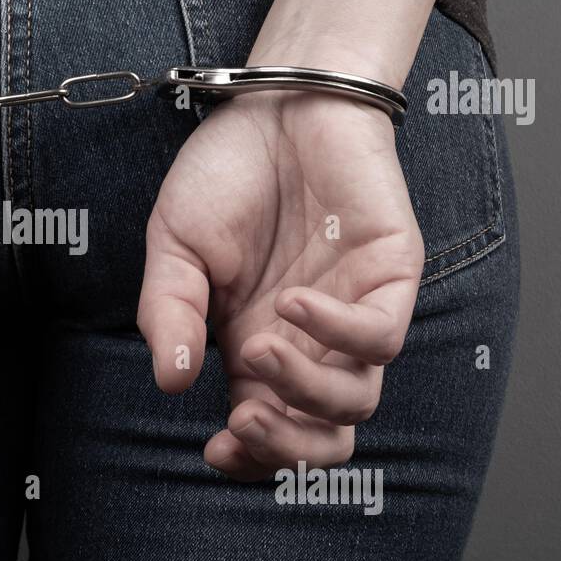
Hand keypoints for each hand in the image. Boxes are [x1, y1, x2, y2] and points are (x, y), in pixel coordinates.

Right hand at [138, 92, 423, 479]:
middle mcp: (310, 343)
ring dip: (304, 390)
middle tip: (243, 424)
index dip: (250, 459)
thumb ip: (169, 314)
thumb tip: (172, 383)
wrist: (275, 101)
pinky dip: (338, 334)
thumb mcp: (173, 248)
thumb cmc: (226, 175)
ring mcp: (354, 312)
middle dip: (286, 450)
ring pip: (357, 400)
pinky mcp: (390, 275)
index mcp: (257, 346)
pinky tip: (293, 300)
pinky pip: (382, 337)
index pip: (269, 431)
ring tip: (257, 347)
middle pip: (325, 438)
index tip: (214, 449)